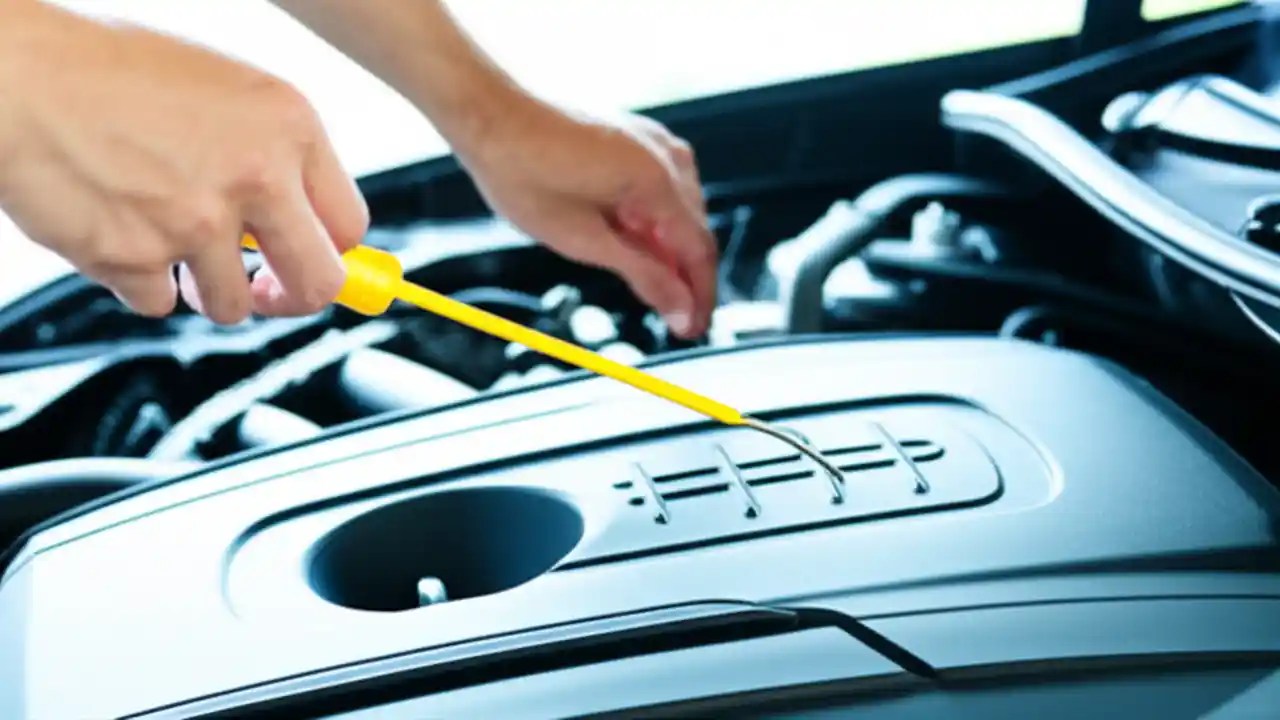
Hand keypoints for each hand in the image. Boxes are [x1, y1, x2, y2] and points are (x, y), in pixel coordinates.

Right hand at [0, 1, 367, 323]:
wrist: (17, 75)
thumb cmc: (113, 72)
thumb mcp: (228, 93)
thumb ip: (275, 156)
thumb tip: (312, 227)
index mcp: (291, 127)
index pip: (349, 226)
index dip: (332, 254)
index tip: (309, 259)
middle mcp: (256, 177)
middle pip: (317, 285)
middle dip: (289, 298)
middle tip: (265, 289)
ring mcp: (197, 223)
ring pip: (232, 305)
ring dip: (203, 287)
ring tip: (167, 238)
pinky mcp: (137, 258)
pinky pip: (158, 301)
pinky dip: (139, 280)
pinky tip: (116, 227)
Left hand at [457, 100, 717, 338]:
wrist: (491, 114)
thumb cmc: (523, 171)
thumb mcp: (583, 240)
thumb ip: (643, 275)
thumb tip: (681, 309)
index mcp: (657, 181)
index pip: (699, 252)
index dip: (700, 296)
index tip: (692, 329)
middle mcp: (666, 156)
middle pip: (695, 231)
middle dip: (687, 278)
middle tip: (673, 319)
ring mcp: (653, 142)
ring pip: (681, 211)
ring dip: (671, 250)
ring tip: (652, 287)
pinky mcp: (636, 138)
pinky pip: (663, 188)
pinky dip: (655, 222)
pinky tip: (634, 241)